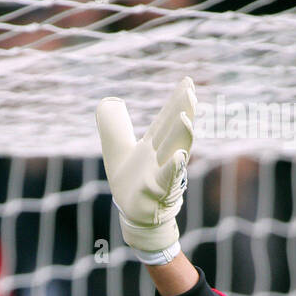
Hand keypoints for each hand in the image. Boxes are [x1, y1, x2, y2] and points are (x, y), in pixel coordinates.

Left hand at [95, 78, 195, 262]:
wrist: (133, 214)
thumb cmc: (130, 182)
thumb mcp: (116, 150)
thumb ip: (113, 127)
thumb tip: (105, 102)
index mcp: (154, 144)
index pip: (166, 118)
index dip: (176, 100)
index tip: (188, 81)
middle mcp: (161, 156)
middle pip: (173, 130)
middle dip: (182, 111)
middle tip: (190, 91)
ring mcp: (161, 174)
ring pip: (174, 152)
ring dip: (181, 136)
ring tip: (186, 118)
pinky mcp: (156, 193)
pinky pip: (167, 180)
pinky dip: (173, 169)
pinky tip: (178, 158)